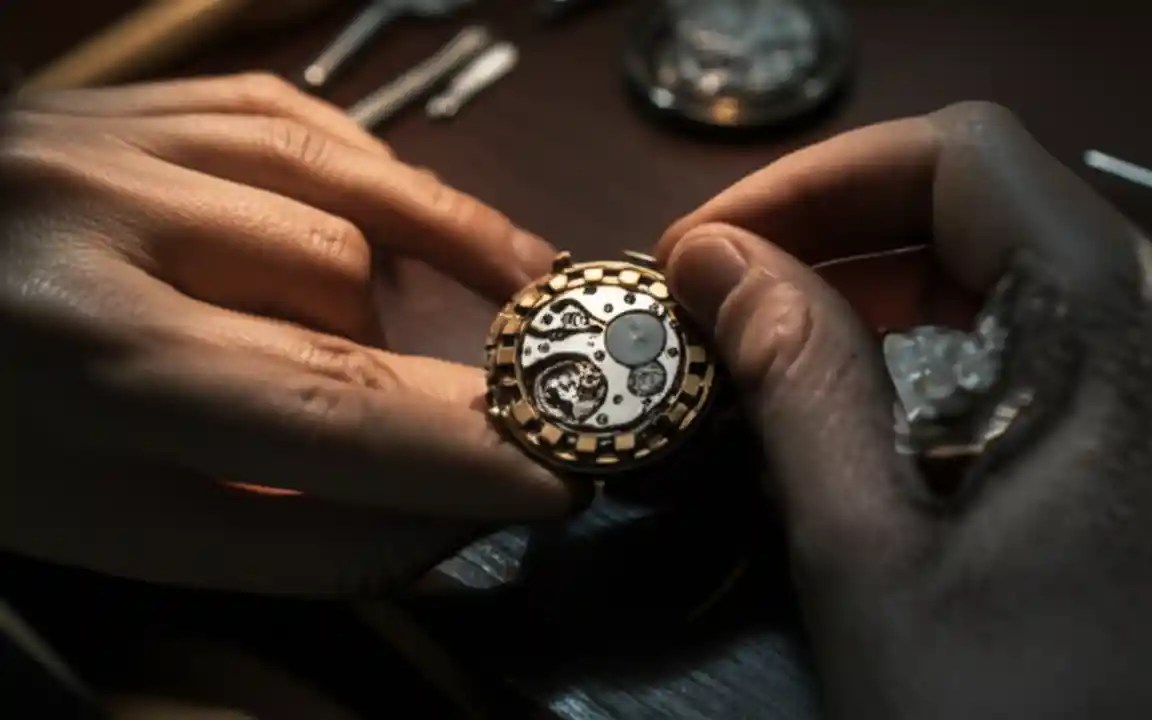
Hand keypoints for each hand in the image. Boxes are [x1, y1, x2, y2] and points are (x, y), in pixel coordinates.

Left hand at [0, 74, 572, 593]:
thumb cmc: (1, 445)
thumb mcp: (129, 532)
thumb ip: (304, 539)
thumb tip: (458, 510)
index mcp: (83, 358)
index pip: (324, 401)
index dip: (463, 446)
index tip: (558, 478)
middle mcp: (94, 217)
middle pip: (342, 280)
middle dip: (463, 358)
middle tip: (543, 399)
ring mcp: (113, 133)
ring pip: (335, 190)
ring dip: (409, 270)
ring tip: (472, 318)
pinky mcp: (136, 95)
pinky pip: (306, 122)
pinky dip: (380, 187)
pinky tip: (406, 236)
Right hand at [658, 103, 1151, 717]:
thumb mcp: (875, 566)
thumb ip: (800, 388)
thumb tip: (721, 263)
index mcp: (1117, 346)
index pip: (962, 158)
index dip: (818, 181)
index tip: (708, 253)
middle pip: (999, 203)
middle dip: (844, 230)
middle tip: (725, 298)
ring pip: (1029, 276)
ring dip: (893, 291)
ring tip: (780, 350)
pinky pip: (1061, 356)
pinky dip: (953, 356)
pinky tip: (884, 423)